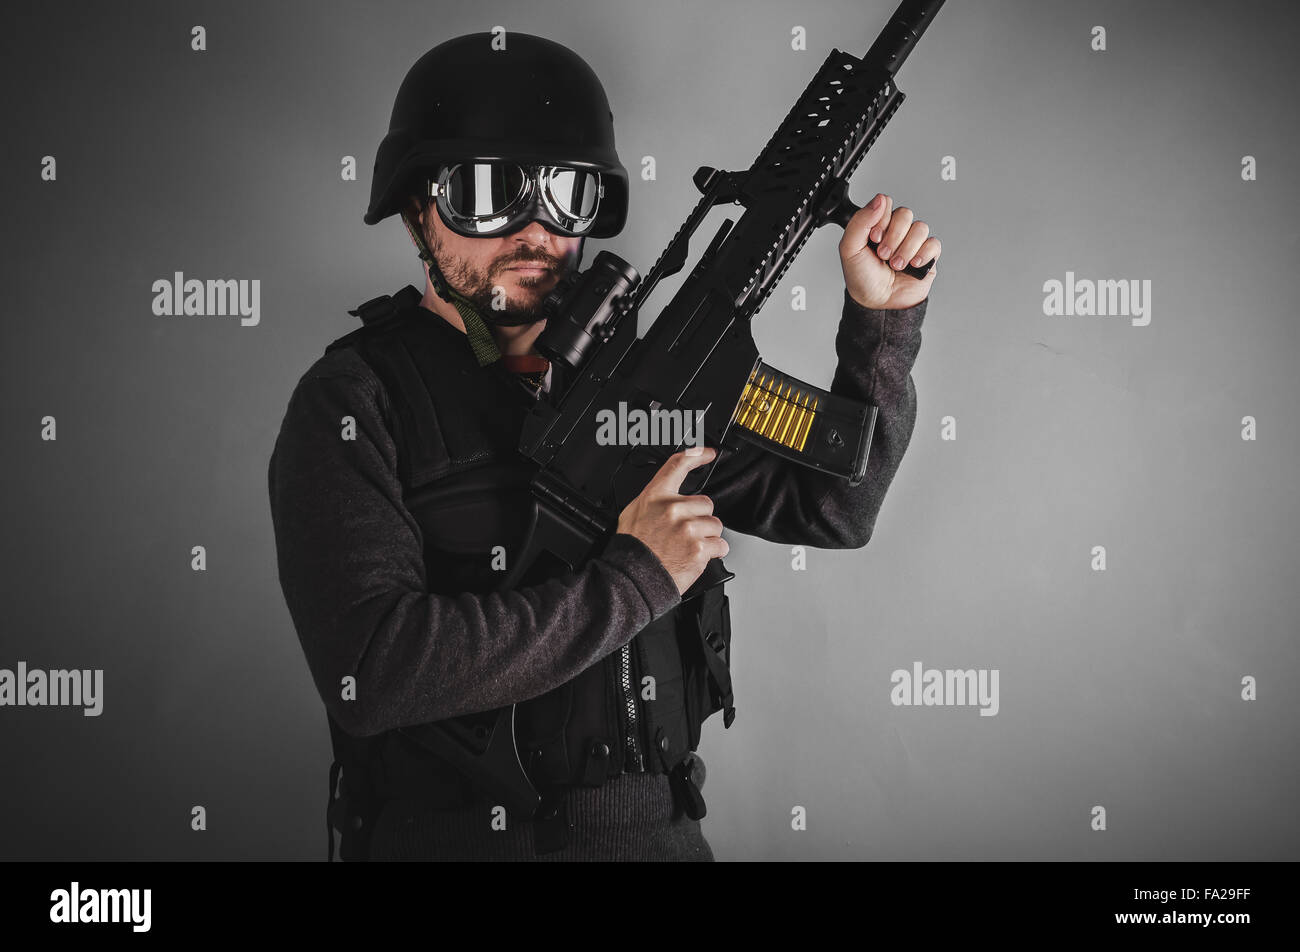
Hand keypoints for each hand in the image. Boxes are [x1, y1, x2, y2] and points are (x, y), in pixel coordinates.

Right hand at [616, 446, 728, 594]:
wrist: (632, 577)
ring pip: (715, 525)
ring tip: (688, 547)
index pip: (678, 465)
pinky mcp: (699, 548)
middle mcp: (673, 509)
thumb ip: (655, 501)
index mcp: (656, 496)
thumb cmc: (632, 548)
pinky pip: (720, 545)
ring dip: (708, 537)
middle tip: (684, 533)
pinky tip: (695, 557)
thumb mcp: (633, 513)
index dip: (697, 455)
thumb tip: (667, 497)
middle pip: (706, 504)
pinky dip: (713, 552)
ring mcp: (687, 528)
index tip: (709, 453)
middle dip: (700, 519)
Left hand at [838, 193, 939, 309]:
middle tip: (883, 255)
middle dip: (893, 236)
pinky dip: (922, 254)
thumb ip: (860, 221)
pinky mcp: (927, 255)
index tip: (873, 237)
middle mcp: (896, 231)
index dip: (881, 218)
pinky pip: (933, 243)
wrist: (877, 304)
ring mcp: (912, 242)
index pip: (886, 203)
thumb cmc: (862, 278)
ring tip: (895, 265)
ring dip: (905, 248)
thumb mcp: (850, 249)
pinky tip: (912, 265)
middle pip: (905, 213)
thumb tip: (880, 199)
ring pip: (920, 227)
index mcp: (877, 225)